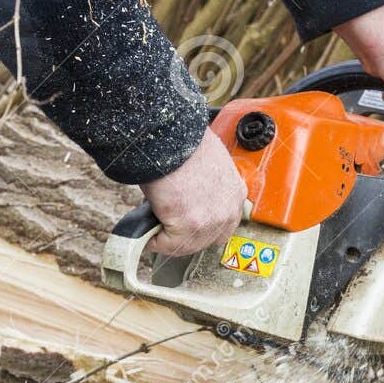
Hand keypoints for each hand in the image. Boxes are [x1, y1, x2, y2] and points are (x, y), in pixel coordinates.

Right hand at [140, 130, 246, 255]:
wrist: (171, 136)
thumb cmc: (184, 143)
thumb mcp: (210, 163)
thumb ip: (208, 185)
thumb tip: (191, 196)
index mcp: (235, 194)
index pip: (223, 224)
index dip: (202, 226)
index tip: (187, 223)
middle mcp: (228, 211)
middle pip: (207, 240)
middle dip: (186, 236)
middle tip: (167, 226)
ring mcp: (210, 221)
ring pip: (186, 245)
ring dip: (168, 238)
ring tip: (155, 225)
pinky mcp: (189, 227)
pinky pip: (166, 245)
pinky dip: (153, 240)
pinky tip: (148, 228)